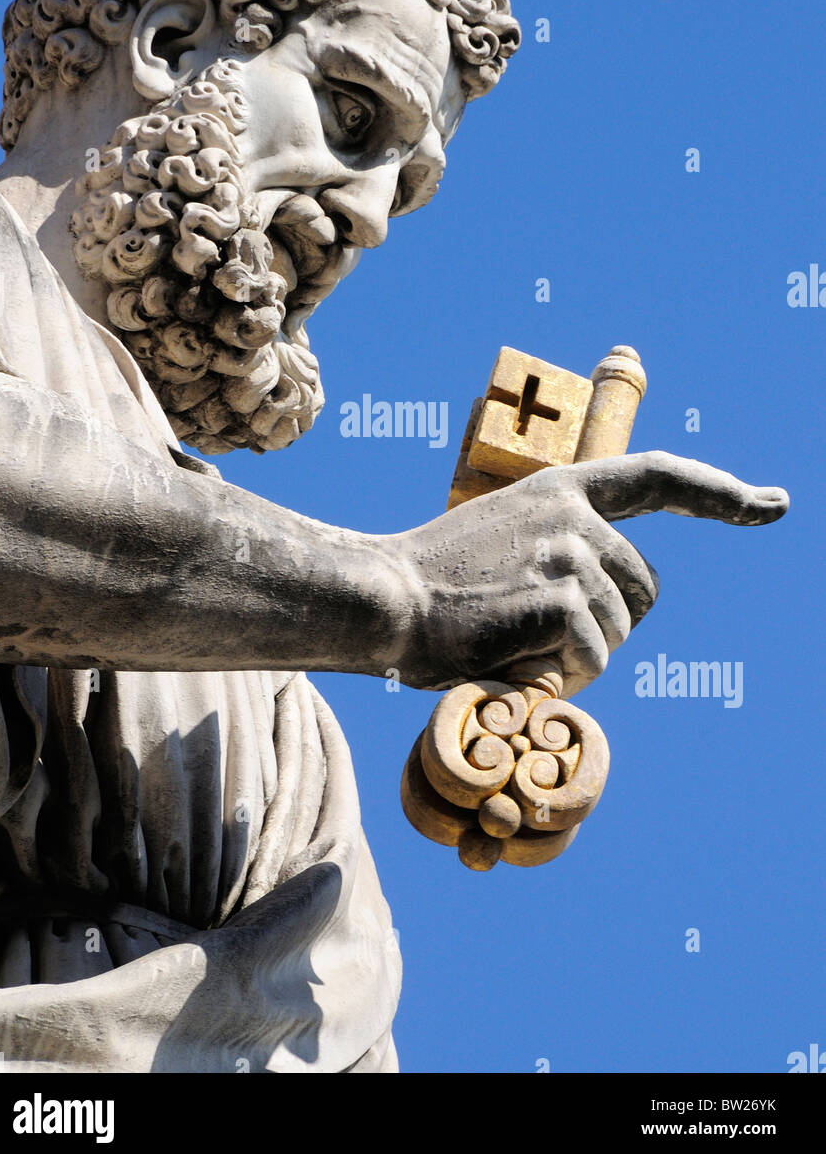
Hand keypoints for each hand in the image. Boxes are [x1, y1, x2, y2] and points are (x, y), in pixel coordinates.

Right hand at [396, 451, 787, 693]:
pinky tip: (510, 658)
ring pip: (620, 633)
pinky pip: (593, 658)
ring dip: (578, 658)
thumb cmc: (433, 585)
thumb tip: (618, 609)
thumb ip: (561, 554)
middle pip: (646, 590)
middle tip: (539, 637)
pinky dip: (558, 675)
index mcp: (561, 491)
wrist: (381, 598)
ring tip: (512, 642)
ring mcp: (569, 553)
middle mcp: (574, 515)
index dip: (720, 494)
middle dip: (609, 627)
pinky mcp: (562, 598)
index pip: (657, 478)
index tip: (773, 504)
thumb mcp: (504, 543)